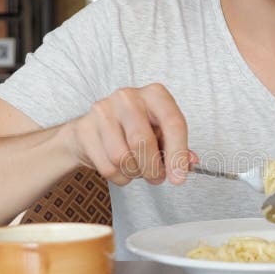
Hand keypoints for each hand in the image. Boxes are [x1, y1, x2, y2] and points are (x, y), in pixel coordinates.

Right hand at [66, 83, 195, 185]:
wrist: (95, 129)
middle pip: (142, 142)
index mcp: (155, 95)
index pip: (173, 123)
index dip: (178, 155)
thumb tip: (190, 163)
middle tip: (156, 177)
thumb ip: (178, 148)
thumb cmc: (135, 130)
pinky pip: (107, 167)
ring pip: (122, 158)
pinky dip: (119, 177)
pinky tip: (121, 167)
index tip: (178, 178)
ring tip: (137, 167)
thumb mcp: (161, 134)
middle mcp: (128, 97)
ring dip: (134, 173)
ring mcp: (104, 110)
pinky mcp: (85, 128)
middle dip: (153, 169)